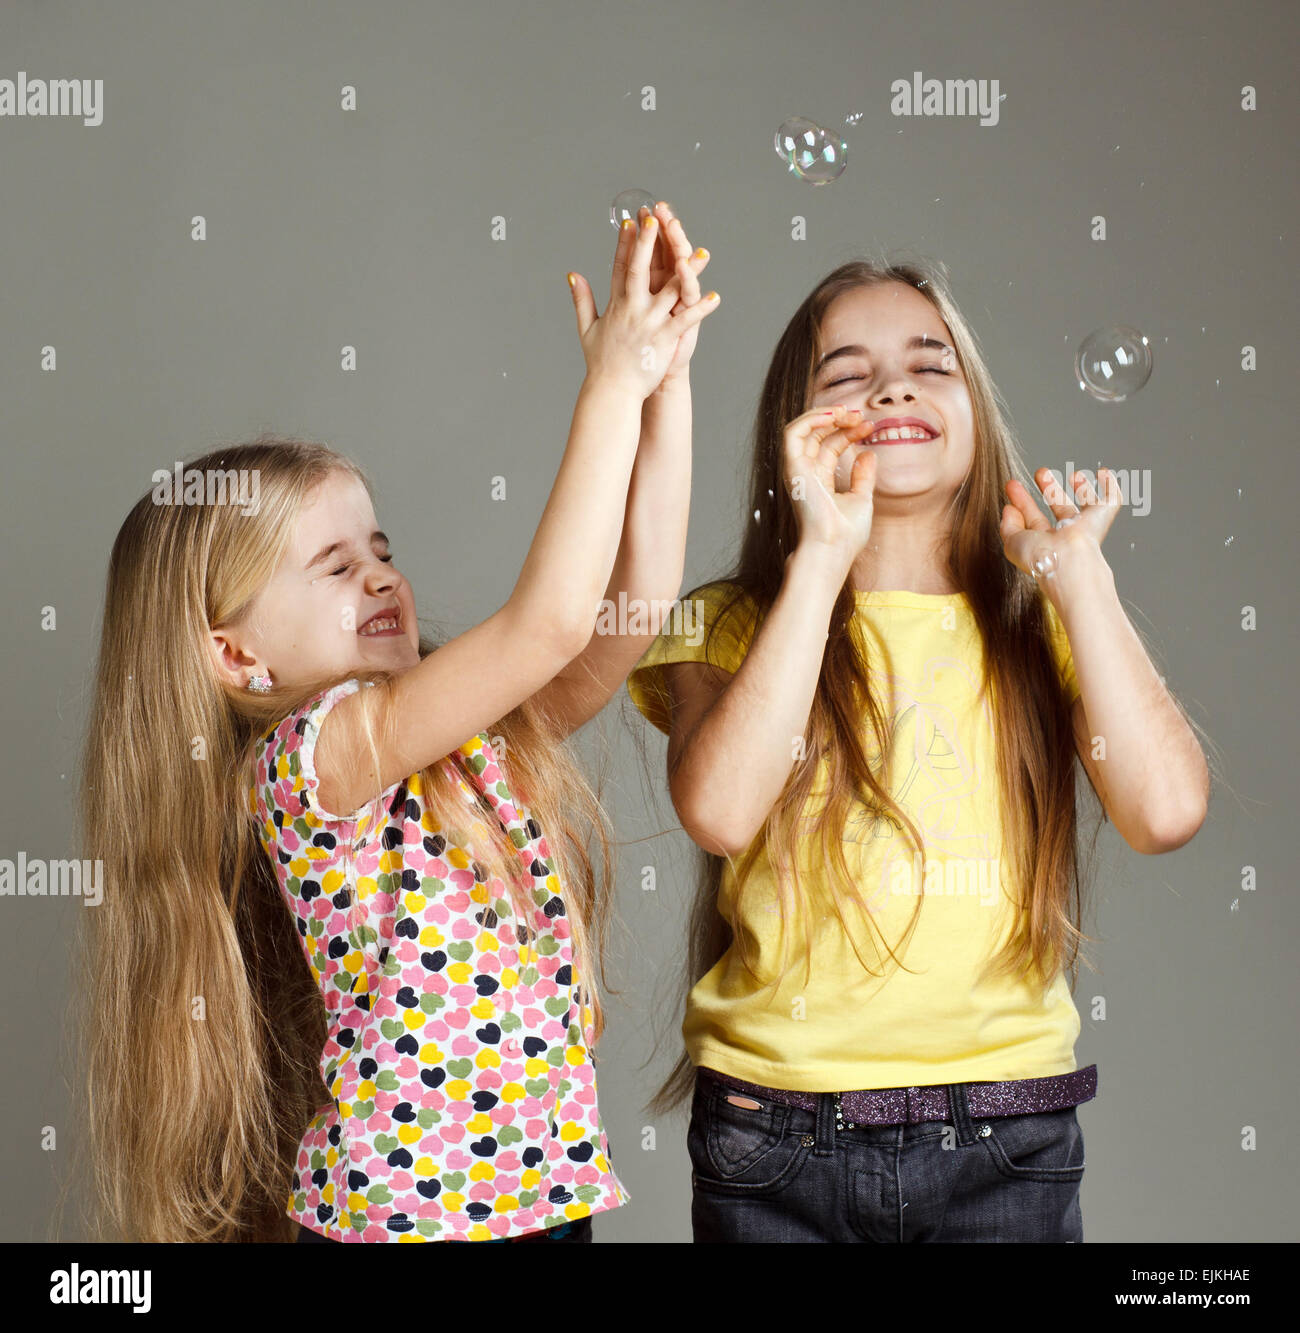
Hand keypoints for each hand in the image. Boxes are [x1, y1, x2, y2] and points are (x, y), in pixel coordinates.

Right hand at [568, 210, 717, 398]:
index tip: (631, 221)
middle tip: (655, 218)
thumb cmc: (601, 363)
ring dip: (688, 270)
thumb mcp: (586, 328)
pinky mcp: (663, 338)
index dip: (625, 243)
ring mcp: (648, 322)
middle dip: (648, 242)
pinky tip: (714, 297)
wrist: (612, 392)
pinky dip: (700, 309)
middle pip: (640, 269)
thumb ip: (581, 299)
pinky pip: (685, 320)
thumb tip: (573, 274)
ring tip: (702, 251)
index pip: (620, 267)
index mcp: (616, 305)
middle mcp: (632, 309)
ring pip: (671, 290)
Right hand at [783, 405, 877, 556]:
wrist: (832, 548)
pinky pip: (792, 433)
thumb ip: (863, 476)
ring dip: (825, 415)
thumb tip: (869, 453)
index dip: (849, 432)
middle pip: (818, 435)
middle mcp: (806, 474)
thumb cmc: (845, 534)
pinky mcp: (793, 468)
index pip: (830, 446)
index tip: (869, 426)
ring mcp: (798, 470)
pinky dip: (811, 418)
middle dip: (839, 419)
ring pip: (802, 429)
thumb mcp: (861, 499)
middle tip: (861, 415)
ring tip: (847, 412)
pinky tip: (833, 415)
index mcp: (819, 481)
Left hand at [1000, 466, 1122, 582]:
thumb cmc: (1039, 556)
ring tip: (1072, 473)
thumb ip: (1008, 526)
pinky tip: (1103, 472)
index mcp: (1045, 542)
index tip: (1012, 486)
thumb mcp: (1012, 541)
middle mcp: (1067, 535)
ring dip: (1079, 487)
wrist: (1066, 560)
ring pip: (1085, 503)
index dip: (1023, 502)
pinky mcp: (1103, 516)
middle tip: (1040, 472)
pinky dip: (1110, 485)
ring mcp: (1086, 525)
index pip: (1034, 519)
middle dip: (1049, 489)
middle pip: (1059, 508)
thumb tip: (1009, 509)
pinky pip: (1111, 499)